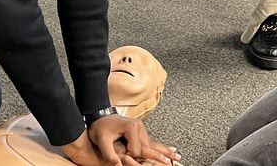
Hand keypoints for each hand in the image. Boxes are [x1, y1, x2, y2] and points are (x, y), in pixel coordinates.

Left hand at [62, 116, 179, 165]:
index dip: (129, 156)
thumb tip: (118, 165)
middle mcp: (139, 127)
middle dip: (158, 156)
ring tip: (177, 157)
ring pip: (152, 145)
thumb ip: (110, 154)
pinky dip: (161, 148)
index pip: (136, 150)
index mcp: (131, 127)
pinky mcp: (140, 131)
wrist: (100, 116)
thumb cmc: (100, 127)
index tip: (123, 156)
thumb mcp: (102, 141)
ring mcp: (141, 129)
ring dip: (164, 152)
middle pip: (148, 147)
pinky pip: (151, 142)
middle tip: (173, 161)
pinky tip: (172, 150)